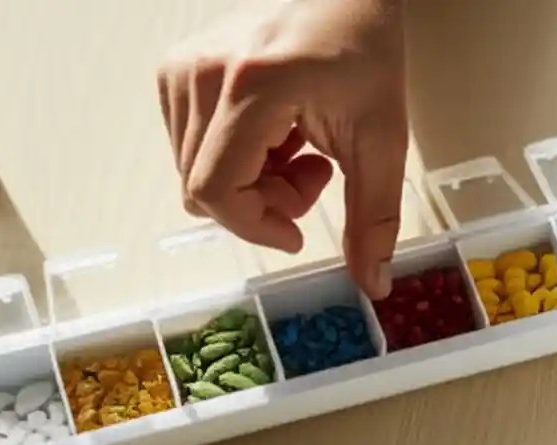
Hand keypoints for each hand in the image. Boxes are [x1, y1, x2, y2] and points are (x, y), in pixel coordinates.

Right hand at [158, 0, 407, 298]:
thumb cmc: (363, 49)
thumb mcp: (381, 139)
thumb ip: (374, 217)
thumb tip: (373, 284)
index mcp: (253, 85)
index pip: (216, 189)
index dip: (254, 226)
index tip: (297, 231)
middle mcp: (203, 73)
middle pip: (203, 189)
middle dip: (261, 205)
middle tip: (314, 176)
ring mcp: (182, 70)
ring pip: (195, 175)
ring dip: (250, 185)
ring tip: (298, 150)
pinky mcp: (175, 72)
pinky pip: (189, 149)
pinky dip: (234, 161)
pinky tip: (275, 136)